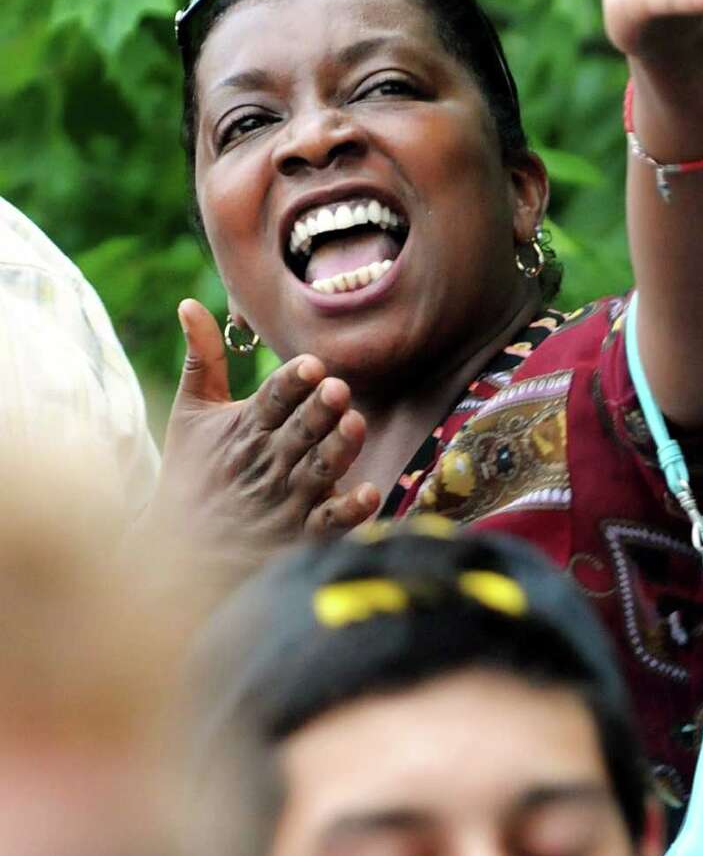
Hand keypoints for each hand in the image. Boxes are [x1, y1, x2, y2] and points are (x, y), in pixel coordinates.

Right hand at [153, 301, 379, 573]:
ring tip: (356, 425)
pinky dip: (349, 509)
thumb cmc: (192, 474)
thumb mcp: (191, 414)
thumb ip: (202, 359)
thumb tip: (189, 302)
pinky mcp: (300, 535)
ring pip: (318, 471)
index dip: (291, 382)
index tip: (312, 364)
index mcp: (246, 429)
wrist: (179, 553)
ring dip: (339, 449)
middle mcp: (267, 463)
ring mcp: (285, 500)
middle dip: (319, 411)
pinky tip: (371, 493)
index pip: (271, 400)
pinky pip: (329, 522)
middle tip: (339, 388)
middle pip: (299, 432)